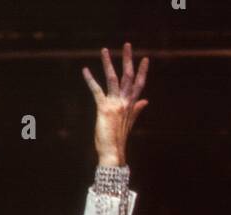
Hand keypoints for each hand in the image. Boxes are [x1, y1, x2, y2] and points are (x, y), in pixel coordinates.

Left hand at [81, 41, 148, 165]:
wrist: (113, 153)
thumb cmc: (119, 140)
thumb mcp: (129, 123)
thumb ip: (136, 110)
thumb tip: (145, 101)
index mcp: (130, 106)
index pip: (139, 85)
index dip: (142, 71)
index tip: (145, 59)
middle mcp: (125, 103)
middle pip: (128, 77)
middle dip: (128, 60)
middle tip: (127, 44)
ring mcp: (115, 104)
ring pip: (113, 79)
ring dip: (108, 63)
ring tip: (104, 50)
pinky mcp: (104, 108)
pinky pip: (97, 90)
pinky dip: (90, 79)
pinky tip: (85, 70)